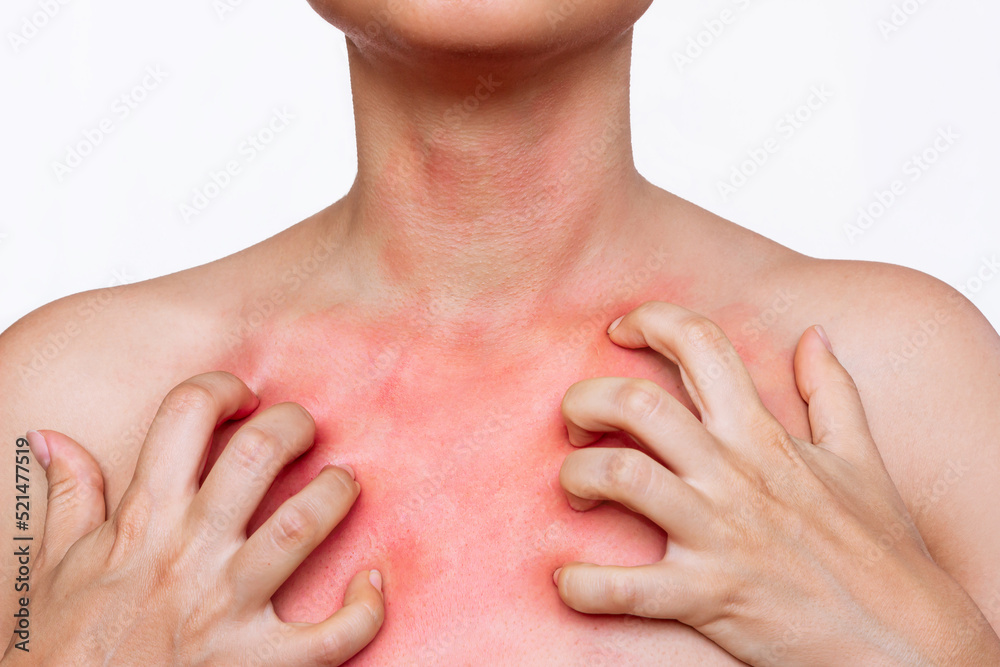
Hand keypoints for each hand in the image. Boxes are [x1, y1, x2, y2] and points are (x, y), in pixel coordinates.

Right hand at [3, 371, 383, 665]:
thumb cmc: (62, 653)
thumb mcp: (51, 570)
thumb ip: (67, 500)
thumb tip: (51, 440)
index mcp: (142, 522)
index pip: (184, 416)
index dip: (222, 389)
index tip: (243, 396)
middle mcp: (189, 554)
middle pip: (259, 454)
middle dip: (294, 425)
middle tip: (305, 429)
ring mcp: (226, 608)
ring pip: (302, 525)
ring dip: (336, 494)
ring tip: (344, 483)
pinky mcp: (257, 664)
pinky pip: (332, 635)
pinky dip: (364, 609)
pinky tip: (371, 584)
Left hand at [552, 302, 999, 665]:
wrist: (908, 642)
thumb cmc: (880, 550)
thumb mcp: (862, 459)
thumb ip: (832, 391)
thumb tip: (815, 334)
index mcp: (763, 435)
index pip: (701, 344)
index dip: (650, 321)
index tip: (621, 330)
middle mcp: (734, 474)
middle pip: (636, 403)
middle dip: (585, 400)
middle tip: (576, 424)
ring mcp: (718, 534)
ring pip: (621, 475)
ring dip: (577, 476)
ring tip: (576, 492)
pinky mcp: (706, 596)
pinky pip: (625, 588)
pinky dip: (583, 584)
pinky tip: (570, 582)